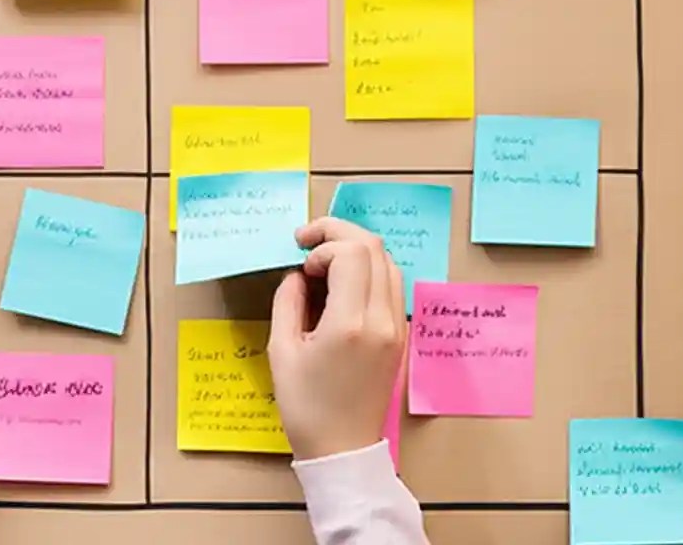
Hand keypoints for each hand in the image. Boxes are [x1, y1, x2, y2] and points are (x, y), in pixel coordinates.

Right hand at [267, 217, 406, 460]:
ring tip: (323, 263)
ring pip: (387, 263)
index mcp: (351, 323)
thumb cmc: (306, 406)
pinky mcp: (401, 336)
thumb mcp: (281, 350)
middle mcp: (383, 320)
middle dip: (338, 234)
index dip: (322, 244)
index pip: (351, 253)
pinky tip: (342, 284)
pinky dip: (367, 271)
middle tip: (307, 241)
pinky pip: (390, 286)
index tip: (299, 262)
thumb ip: (288, 301)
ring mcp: (398, 327)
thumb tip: (297, 274)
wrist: (342, 449)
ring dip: (355, 251)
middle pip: (374, 248)